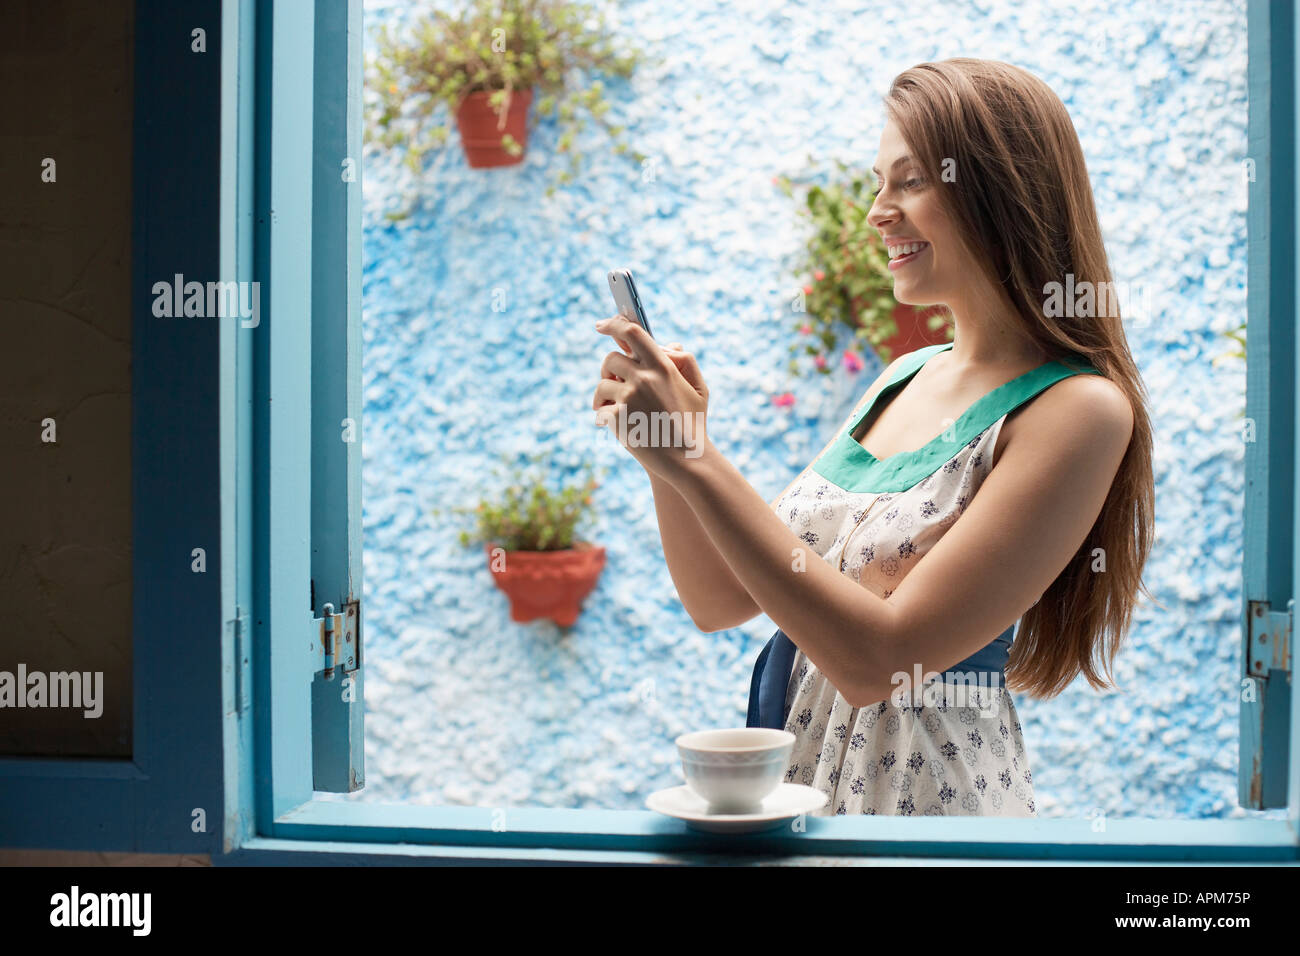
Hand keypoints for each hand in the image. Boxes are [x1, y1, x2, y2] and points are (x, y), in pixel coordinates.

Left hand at [591, 314, 711, 482]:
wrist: (686, 460)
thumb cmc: (693, 424)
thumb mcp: (698, 389)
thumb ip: (684, 361)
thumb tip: (664, 344)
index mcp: (663, 366)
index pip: (632, 333)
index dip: (614, 324)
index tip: (602, 324)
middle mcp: (644, 377)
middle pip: (611, 358)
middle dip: (609, 369)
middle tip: (614, 381)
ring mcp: (629, 396)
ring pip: (602, 384)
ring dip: (605, 395)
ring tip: (618, 410)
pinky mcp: (616, 416)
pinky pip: (600, 408)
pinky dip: (604, 416)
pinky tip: (618, 426)